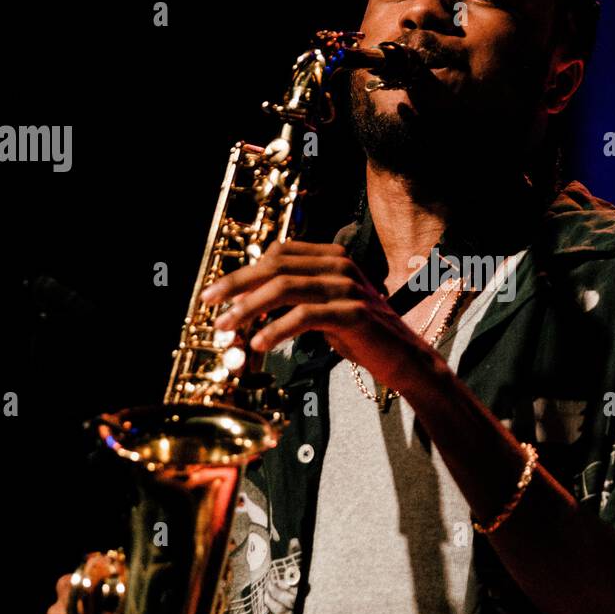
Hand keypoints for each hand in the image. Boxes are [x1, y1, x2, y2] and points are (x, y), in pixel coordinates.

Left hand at [200, 238, 432, 394]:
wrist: (406, 359)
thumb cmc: (363, 337)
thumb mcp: (325, 311)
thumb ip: (295, 300)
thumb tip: (247, 305)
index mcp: (333, 258)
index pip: (278, 254)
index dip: (242, 272)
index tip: (215, 294)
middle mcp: (340, 266)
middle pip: (275, 265)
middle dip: (236, 285)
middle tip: (208, 306)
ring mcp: (348, 288)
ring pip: (284, 288)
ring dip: (248, 307)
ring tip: (226, 327)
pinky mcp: (353, 313)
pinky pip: (304, 316)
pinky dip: (276, 329)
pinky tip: (259, 343)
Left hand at [262, 538, 301, 613]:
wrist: (301, 610)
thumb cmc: (297, 585)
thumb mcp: (297, 569)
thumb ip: (296, 556)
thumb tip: (294, 540)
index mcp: (307, 592)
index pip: (298, 590)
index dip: (284, 585)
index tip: (273, 579)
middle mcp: (304, 607)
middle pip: (290, 602)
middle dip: (276, 593)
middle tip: (267, 585)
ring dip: (272, 605)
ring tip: (265, 596)